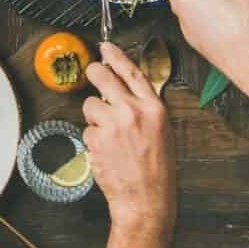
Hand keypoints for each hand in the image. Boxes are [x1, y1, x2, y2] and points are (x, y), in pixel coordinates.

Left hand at [82, 42, 175, 241]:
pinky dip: (92, 139)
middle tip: (92, 73)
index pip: (132, 72)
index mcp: (154, 108)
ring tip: (109, 138)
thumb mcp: (161, 131)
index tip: (105, 47)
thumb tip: (124, 90)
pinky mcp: (97, 138)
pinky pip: (86, 129)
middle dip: (94, 72)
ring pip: (90, 104)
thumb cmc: (156, 169)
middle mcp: (133, 111)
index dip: (116, 56)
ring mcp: (113, 124)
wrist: (146, 200)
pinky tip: (106, 152)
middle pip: (103, 77)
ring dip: (94, 118)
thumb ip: (144, 108)